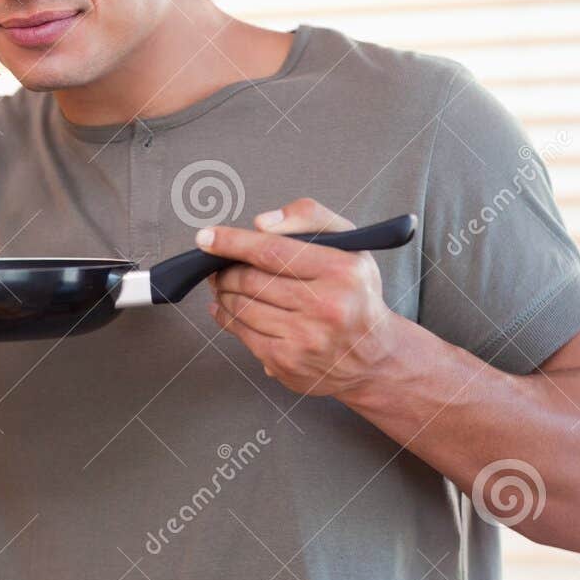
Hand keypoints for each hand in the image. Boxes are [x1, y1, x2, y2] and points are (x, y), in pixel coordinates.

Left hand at [202, 197, 396, 397]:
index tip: (206, 238)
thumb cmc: (355, 294)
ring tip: (224, 286)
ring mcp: (305, 338)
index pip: (272, 251)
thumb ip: (309, 218)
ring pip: (242, 308)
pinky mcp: (288, 362)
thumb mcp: (349, 245)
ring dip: (224, 293)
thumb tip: (261, 224)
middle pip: (251, 281)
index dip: (232, 242)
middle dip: (226, 271)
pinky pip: (243, 334)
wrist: (373, 357)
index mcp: (342, 271)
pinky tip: (226, 308)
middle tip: (218, 267)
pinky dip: (226, 318)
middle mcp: (326, 306)